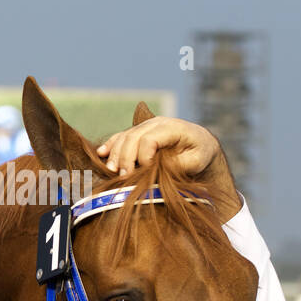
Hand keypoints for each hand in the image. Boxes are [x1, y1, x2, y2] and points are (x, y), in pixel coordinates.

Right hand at [96, 116, 241, 217]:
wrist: (200, 143)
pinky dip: (110, 145)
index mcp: (172, 127)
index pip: (149, 139)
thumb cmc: (200, 153)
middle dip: (126, 158)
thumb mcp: (196, 161)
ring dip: (115, 154)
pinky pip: (121, 136)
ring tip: (111, 171)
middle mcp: (156, 123)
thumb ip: (178, 164)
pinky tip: (100, 154)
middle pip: (133, 137)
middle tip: (123, 178)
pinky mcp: (138, 132)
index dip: (143, 157)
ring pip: (124, 137)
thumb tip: (157, 170)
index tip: (146, 174)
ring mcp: (145, 126)